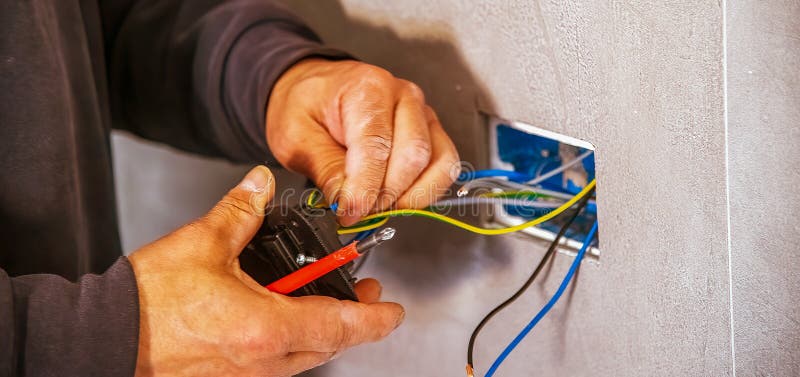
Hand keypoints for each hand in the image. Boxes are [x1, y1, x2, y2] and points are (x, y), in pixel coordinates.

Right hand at [129, 166, 403, 376]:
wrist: (102, 340)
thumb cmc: (148, 303)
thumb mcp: (201, 245)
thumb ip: (240, 212)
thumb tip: (259, 184)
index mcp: (265, 327)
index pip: (340, 326)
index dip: (375, 319)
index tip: (394, 310)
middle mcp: (262, 361)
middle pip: (327, 345)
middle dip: (353, 322)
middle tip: (364, 297)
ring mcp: (245, 376)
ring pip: (304, 358)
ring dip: (322, 332)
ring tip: (324, 304)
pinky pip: (276, 366)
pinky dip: (291, 343)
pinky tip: (280, 319)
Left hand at [267, 59, 460, 224]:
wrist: (317, 88)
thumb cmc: (307, 103)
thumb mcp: (296, 136)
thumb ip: (324, 168)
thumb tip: (346, 203)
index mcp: (368, 89)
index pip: (377, 146)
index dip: (364, 188)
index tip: (350, 213)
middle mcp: (403, 97)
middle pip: (414, 156)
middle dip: (386, 194)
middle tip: (358, 211)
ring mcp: (422, 114)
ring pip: (439, 164)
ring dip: (411, 195)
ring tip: (378, 205)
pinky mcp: (432, 132)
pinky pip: (445, 167)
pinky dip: (426, 190)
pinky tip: (398, 197)